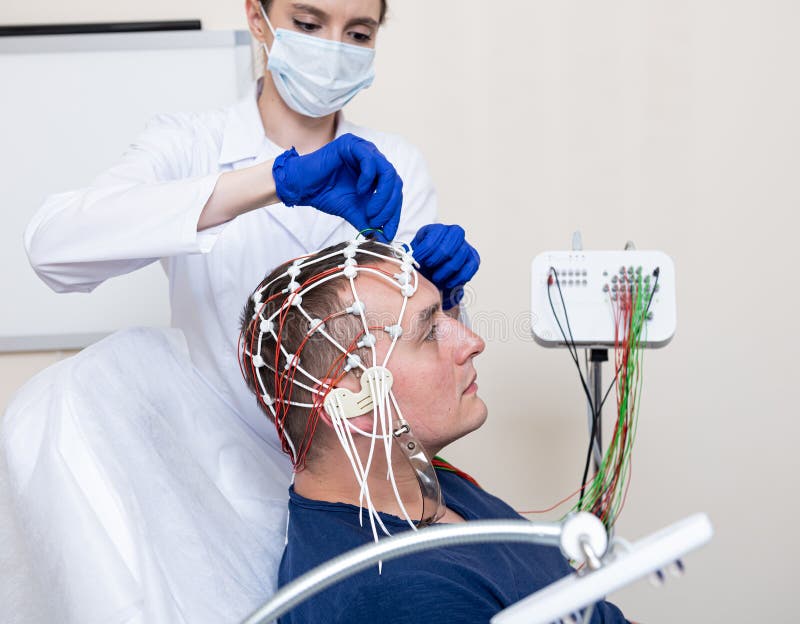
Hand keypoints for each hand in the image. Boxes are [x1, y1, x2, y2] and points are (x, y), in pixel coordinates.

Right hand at [272, 133, 402, 241]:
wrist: (302, 187)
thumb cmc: (326, 194)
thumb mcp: (353, 212)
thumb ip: (369, 222)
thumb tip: (383, 239)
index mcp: (376, 174)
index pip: (394, 192)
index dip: (394, 213)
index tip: (388, 233)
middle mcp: (373, 160)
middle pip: (395, 181)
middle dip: (389, 206)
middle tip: (377, 222)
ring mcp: (363, 150)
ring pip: (387, 171)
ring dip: (382, 195)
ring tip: (370, 210)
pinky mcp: (351, 144)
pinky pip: (370, 160)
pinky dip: (368, 178)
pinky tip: (359, 190)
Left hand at [410, 224, 479, 309]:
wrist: (433, 272)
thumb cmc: (423, 261)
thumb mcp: (414, 255)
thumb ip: (411, 256)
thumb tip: (410, 260)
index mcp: (437, 229)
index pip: (435, 235)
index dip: (425, 249)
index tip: (416, 259)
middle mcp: (454, 234)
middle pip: (448, 246)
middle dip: (437, 259)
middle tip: (428, 267)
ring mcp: (466, 246)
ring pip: (459, 257)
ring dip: (445, 271)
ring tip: (436, 278)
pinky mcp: (474, 259)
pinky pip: (470, 268)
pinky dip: (458, 278)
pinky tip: (447, 283)